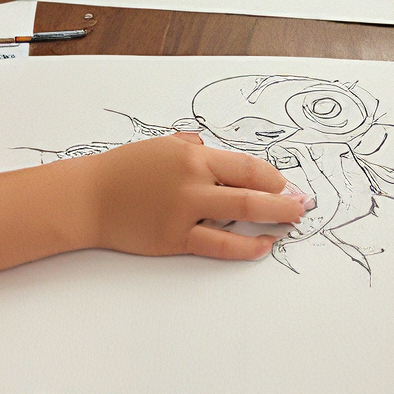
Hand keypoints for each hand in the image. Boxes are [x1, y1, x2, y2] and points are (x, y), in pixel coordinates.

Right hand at [84, 132, 306, 259]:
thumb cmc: (124, 169)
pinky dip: (246, 247)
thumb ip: (192, 148)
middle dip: (284, 200)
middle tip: (303, 206)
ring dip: (273, 221)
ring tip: (290, 223)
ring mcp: (184, 212)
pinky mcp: (175, 239)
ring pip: (241, 217)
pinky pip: (219, 245)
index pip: (246, 165)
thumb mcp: (161, 146)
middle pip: (252, 191)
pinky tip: (263, 245)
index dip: (274, 176)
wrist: (90, 197)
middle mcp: (192, 182)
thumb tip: (216, 154)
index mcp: (191, 155)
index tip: (288, 184)